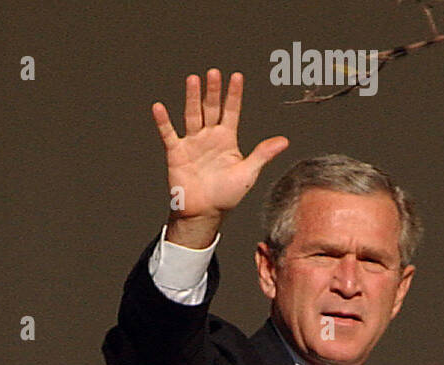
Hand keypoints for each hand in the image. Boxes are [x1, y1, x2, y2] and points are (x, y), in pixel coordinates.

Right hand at [153, 68, 288, 247]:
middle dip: (212, 90)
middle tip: (213, 72)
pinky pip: (169, 134)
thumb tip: (284, 141)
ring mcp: (192, 143)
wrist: (204, 214)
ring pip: (192, 115)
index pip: (231, 111)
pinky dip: (163, 122)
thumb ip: (263, 154)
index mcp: (227, 139)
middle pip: (211, 107)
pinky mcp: (176, 153)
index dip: (234, 95)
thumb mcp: (248, 173)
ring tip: (193, 79)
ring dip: (192, 98)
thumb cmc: (226, 196)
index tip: (236, 76)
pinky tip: (159, 107)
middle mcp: (209, 136)